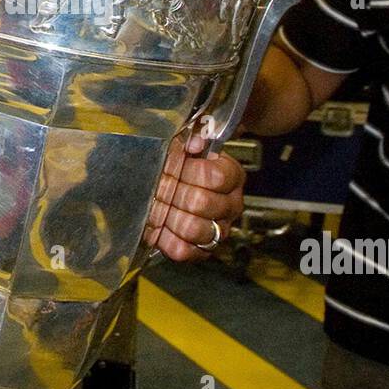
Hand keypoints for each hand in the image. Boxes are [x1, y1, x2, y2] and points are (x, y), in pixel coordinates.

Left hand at [144, 131, 245, 261]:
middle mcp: (231, 205)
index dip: (189, 171)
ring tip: (156, 204)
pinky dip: (165, 239)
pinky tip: (158, 225)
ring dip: (168, 216)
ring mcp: (219, 230)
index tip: (173, 164)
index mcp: (232, 175)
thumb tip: (194, 144)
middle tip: (159, 184)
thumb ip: (191, 138)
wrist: (179, 187)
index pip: (216, 177)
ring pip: (194, 229)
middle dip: (173, 192)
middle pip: (202, 202)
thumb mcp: (186, 145)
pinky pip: (185, 251)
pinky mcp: (202, 250)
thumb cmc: (184, 165)